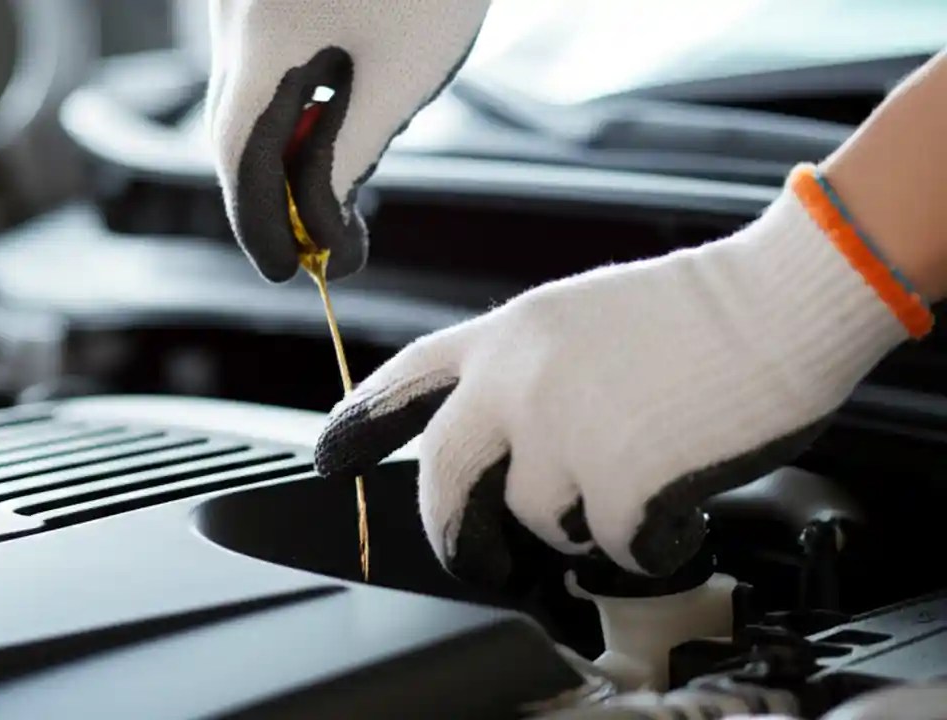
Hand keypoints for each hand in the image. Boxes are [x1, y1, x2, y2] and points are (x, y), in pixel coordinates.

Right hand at [205, 0, 490, 281]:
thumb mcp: (404, 75)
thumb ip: (351, 153)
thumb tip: (321, 220)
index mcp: (261, 41)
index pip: (236, 158)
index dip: (259, 226)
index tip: (292, 271)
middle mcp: (232, 18)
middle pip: (232, 129)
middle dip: (276, 193)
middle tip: (329, 239)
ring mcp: (241, 0)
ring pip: (247, 95)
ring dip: (286, 149)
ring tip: (342, 183)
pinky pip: (264, 61)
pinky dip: (293, 103)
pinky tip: (340, 112)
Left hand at [314, 166, 928, 583]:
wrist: (780, 298)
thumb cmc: (697, 308)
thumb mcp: (577, 317)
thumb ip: (522, 373)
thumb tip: (500, 448)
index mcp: (505, 336)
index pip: (404, 382)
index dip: (358, 424)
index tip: (328, 459)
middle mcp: (516, 384)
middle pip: (444, 485)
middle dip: (455, 538)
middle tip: (478, 561)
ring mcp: (562, 433)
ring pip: (544, 522)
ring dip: (590, 522)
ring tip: (645, 478)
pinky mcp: (618, 481)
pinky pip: (616, 547)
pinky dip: (651, 542)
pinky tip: (681, 503)